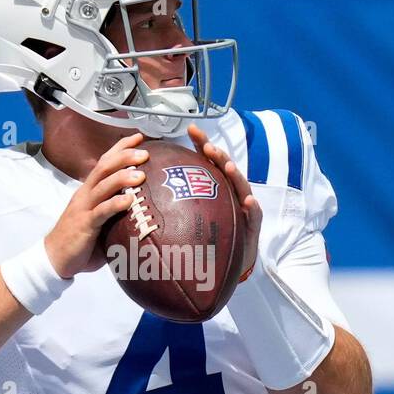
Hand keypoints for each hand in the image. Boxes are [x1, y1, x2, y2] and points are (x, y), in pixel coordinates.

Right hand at [44, 132, 148, 277]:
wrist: (55, 258)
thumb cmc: (80, 240)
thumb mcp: (99, 219)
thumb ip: (115, 210)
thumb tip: (143, 207)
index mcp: (89, 190)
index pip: (104, 162)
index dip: (120, 147)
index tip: (139, 137)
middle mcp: (86, 194)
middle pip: (104, 167)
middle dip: (124, 157)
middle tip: (144, 153)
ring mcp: (84, 208)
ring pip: (102, 186)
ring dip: (122, 178)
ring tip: (140, 175)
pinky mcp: (85, 224)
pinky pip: (101, 211)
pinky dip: (115, 204)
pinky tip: (129, 201)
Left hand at [188, 123, 261, 278]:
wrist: (229, 264)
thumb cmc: (206, 240)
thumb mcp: (189, 219)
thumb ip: (173, 205)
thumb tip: (140, 194)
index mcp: (215, 188)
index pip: (208, 162)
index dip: (201, 144)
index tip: (191, 129)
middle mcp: (231, 193)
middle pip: (225, 169)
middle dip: (218, 155)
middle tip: (208, 147)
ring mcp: (244, 208)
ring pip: (241, 187)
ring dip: (235, 175)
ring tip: (228, 167)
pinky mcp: (252, 226)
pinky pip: (254, 216)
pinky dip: (252, 208)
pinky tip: (248, 202)